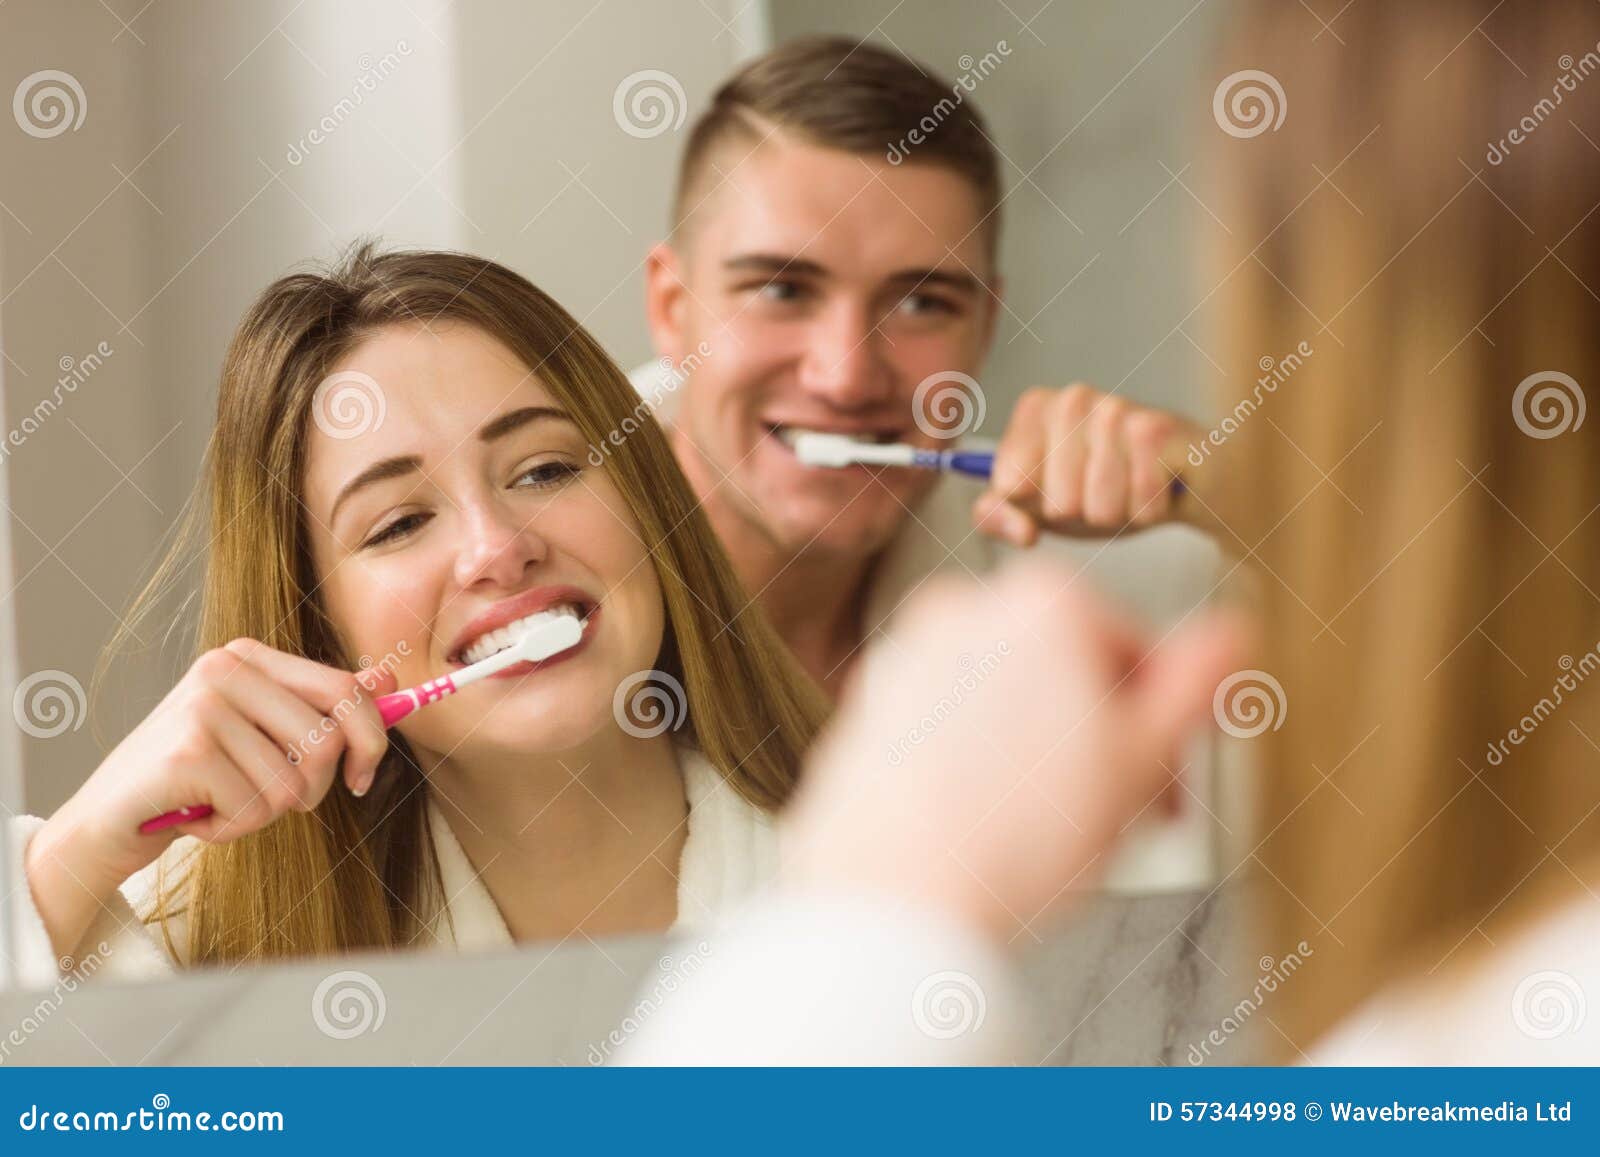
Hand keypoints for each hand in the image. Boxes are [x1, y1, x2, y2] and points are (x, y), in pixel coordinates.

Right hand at [24, 640, 393, 958]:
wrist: (107, 822)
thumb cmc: (193, 782)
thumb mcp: (261, 739)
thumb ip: (320, 708)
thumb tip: (387, 680)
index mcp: (248, 658)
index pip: (345, 690)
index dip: (370, 740)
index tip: (363, 777)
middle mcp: (225, 668)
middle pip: (326, 740)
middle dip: (311, 788)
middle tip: (272, 799)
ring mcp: (204, 705)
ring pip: (294, 781)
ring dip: (265, 813)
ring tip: (221, 802)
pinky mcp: (189, 750)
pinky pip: (257, 808)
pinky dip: (233, 829)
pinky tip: (197, 816)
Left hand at [783, 561, 1246, 942]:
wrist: (893, 897)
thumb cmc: (1013, 838)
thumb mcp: (1141, 759)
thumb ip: (1195, 686)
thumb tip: (1233, 636)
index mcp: (1043, 602)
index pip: (1138, 655)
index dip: (1165, 732)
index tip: (1167, 784)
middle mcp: (966, 609)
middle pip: (1067, 672)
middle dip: (1104, 744)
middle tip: (1123, 819)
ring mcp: (909, 656)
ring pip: (1008, 700)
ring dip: (1045, 755)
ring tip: (1054, 834)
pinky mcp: (870, 708)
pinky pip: (950, 729)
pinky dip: (979, 765)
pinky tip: (993, 827)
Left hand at [973, 384, 1205, 546]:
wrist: (1191, 483)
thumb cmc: (1110, 489)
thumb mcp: (1043, 507)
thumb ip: (1000, 516)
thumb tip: (1023, 532)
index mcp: (1036, 409)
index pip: (1010, 487)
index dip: (1039, 507)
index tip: (1066, 488)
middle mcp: (1072, 398)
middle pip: (1055, 504)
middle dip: (1083, 515)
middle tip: (1108, 491)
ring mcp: (1115, 409)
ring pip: (1096, 507)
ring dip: (1119, 515)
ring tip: (1133, 490)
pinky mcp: (1156, 429)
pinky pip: (1136, 505)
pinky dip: (1149, 513)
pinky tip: (1161, 489)